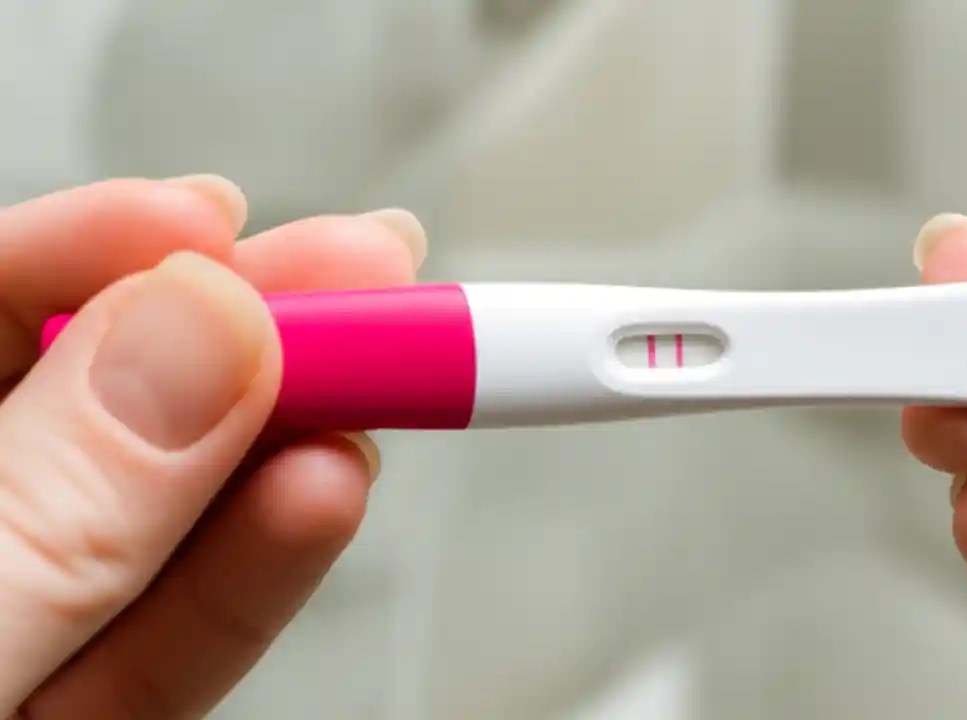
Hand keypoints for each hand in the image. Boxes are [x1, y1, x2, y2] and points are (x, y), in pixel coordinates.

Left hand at [0, 177, 424, 717]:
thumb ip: (56, 500)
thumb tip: (204, 332)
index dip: (108, 245)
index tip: (224, 218)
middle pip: (102, 389)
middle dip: (242, 323)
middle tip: (373, 269)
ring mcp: (24, 622)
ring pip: (166, 507)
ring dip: (289, 440)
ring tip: (392, 384)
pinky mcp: (88, 714)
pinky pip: (181, 628)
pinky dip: (269, 563)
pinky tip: (332, 494)